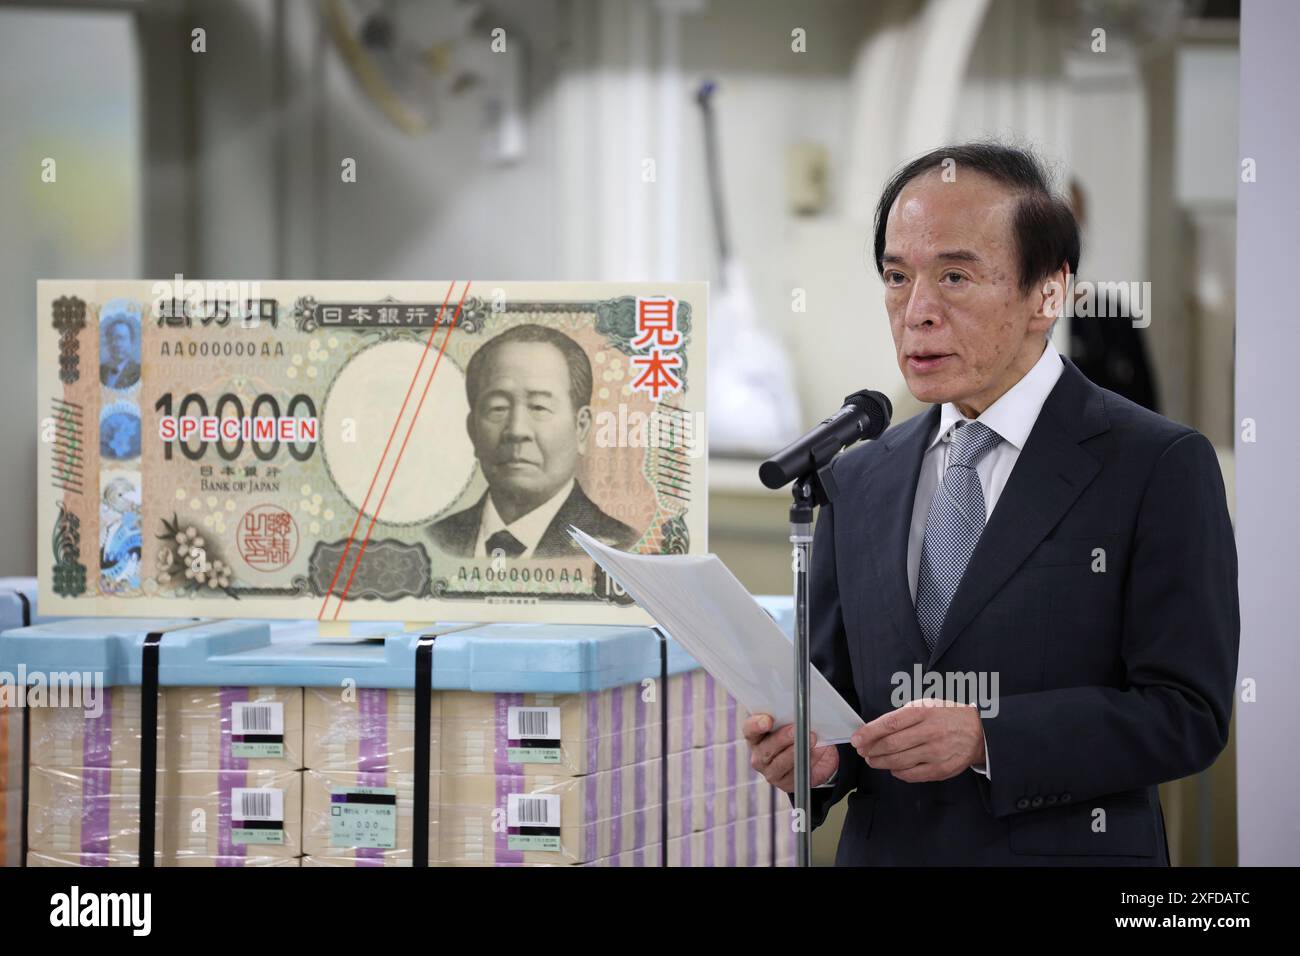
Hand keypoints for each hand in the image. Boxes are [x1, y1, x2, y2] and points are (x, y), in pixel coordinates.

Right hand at [742, 713, 838, 792]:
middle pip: (765, 749)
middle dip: (782, 738)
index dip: (756, 725)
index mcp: (756, 735)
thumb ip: (792, 713)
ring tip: (811, 739)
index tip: (768, 720)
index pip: (749, 730)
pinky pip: (796, 774)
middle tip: (796, 729)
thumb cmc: (801, 732)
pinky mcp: (786, 784)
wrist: (818, 755)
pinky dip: (808, 762)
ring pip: (779, 764)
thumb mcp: (796, 719)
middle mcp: (760, 755)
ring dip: (796, 751)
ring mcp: (771, 771)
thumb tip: (800, 706)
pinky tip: (816, 752)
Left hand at [851, 699, 984, 782]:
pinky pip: (911, 775)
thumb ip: (901, 717)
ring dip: (880, 762)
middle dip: (871, 750)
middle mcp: (930, 733)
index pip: (889, 724)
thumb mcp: (926, 706)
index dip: (869, 733)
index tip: (856, 739)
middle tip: (863, 751)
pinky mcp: (941, 770)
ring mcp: (936, 753)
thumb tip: (874, 730)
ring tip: (873, 760)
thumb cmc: (947, 716)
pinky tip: (893, 767)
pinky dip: (897, 772)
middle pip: (891, 745)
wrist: (980, 733)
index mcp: (924, 713)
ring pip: (898, 761)